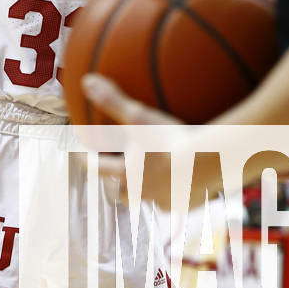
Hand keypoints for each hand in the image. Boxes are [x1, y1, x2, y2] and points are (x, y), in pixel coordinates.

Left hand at [82, 74, 180, 209]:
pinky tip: (182, 184)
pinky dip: (174, 195)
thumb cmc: (169, 140)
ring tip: (150, 181)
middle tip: (116, 175)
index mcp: (125, 172)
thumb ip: (112, 100)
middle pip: (119, 193)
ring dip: (144, 191)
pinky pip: (174, 203)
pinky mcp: (184, 205)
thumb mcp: (139, 117)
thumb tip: (87, 82)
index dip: (87, 162)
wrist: (206, 163)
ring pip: (146, 199)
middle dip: (115, 185)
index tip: (82, 157)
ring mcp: (163, 200)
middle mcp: (140, 191)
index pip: (97, 168)